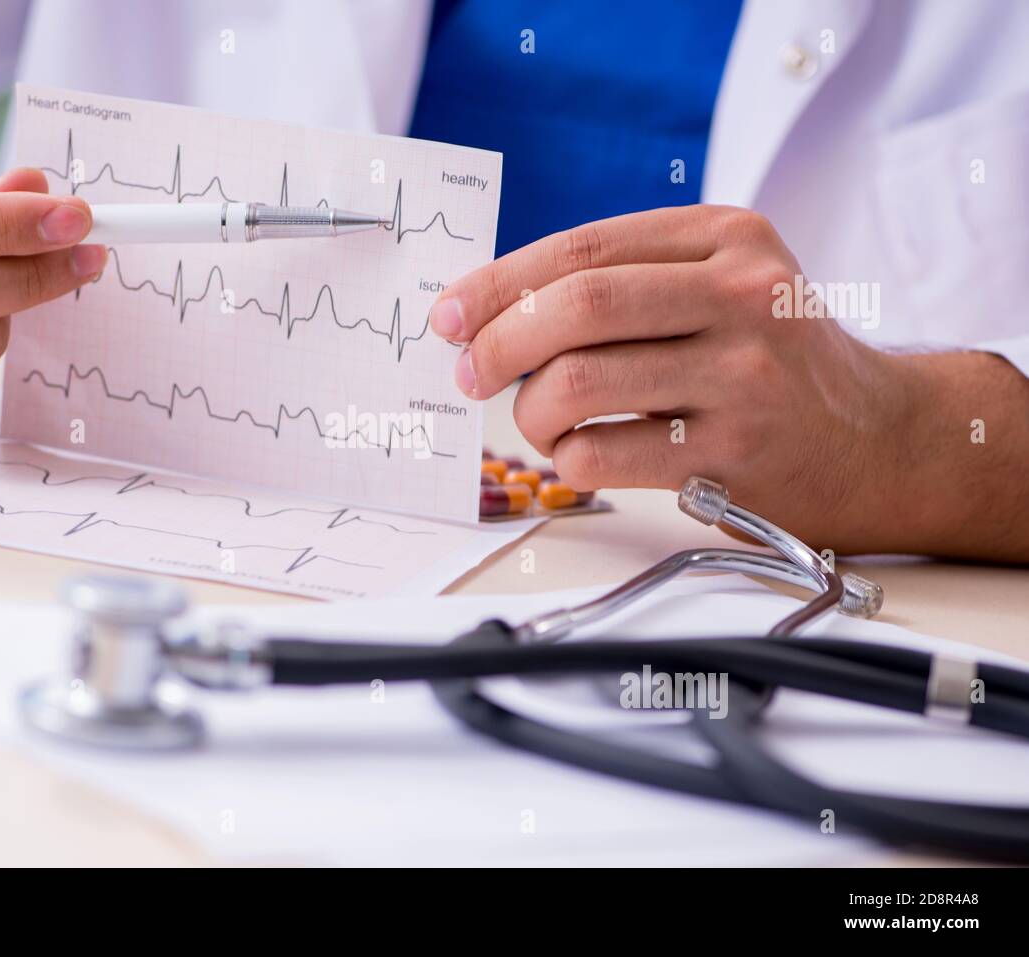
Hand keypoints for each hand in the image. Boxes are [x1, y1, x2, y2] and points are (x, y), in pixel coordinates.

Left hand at [428, 205, 1028, 557]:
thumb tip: (496, 306)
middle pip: (576, 307)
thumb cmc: (775, 359)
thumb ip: (631, 279)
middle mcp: (740, 295)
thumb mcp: (724, 284)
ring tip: (537, 421)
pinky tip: (580, 455)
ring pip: (580, 383)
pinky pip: (604, 453)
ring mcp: (743, 375)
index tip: (450, 313)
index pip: (583, 249)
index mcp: (726, 238)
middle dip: (498, 341)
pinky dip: (567, 458)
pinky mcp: (735, 453)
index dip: (499, 282)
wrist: (878, 437)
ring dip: (530, 411)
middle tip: (469, 372)